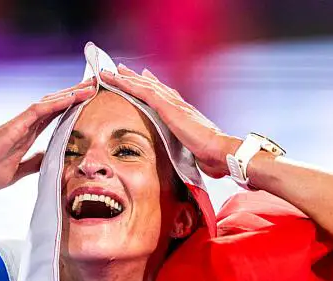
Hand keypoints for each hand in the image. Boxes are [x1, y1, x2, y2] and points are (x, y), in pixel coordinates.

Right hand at [0, 79, 96, 193]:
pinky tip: (72, 97)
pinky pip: (38, 110)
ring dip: (71, 93)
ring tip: (91, 86)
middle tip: (97, 85)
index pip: (54, 116)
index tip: (90, 102)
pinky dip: (56, 102)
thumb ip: (33, 163)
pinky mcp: (13, 126)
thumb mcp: (17, 172)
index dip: (73, 107)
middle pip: (55, 104)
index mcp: (26, 135)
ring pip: (50, 102)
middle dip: (76, 94)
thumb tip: (50, 158)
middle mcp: (24, 125)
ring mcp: (19, 123)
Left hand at [99, 64, 240, 178]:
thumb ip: (188, 149)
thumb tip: (190, 158)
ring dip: (127, 78)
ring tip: (113, 71)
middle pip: (153, 86)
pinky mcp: (167, 108)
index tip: (144, 78)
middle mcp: (178, 104)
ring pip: (145, 85)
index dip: (153, 86)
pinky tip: (118, 79)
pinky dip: (129, 84)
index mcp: (184, 113)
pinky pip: (143, 92)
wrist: (219, 150)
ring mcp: (173, 104)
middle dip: (136, 78)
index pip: (166, 96)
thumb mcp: (194, 151)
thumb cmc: (211, 155)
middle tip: (121, 69)